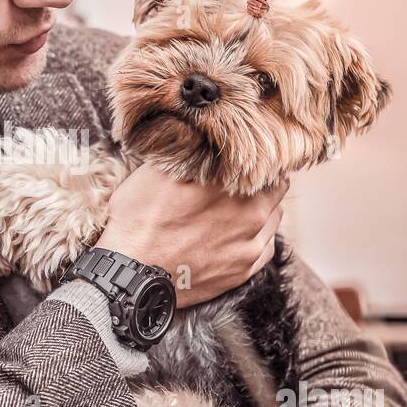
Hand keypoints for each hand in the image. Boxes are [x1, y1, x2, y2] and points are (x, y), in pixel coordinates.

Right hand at [99, 169, 288, 308]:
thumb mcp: (155, 171)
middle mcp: (251, 214)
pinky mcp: (243, 271)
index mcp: (234, 184)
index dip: (256, 157)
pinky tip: (239, 233)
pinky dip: (257, 236)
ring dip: (263, 209)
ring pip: (273, 218)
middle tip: (244, 180)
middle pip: (276, 189)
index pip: (265, 162)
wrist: (131, 274)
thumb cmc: (139, 221)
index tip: (246, 156)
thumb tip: (199, 133)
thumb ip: (189, 151)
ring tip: (240, 208)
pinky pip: (266, 247)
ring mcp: (250, 246)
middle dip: (262, 183)